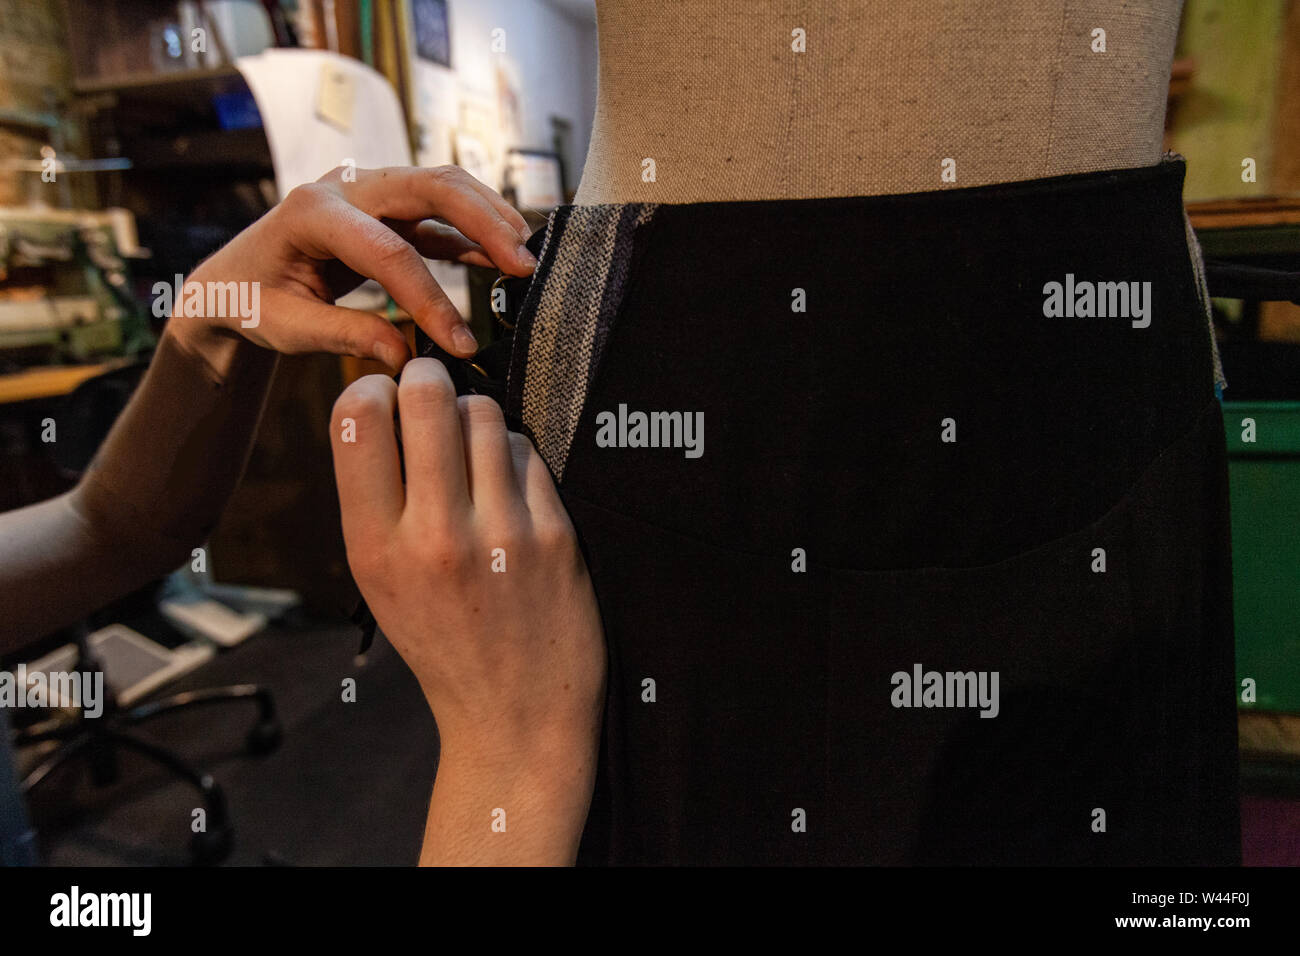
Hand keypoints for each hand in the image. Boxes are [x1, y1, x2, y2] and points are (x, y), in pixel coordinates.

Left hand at [171, 165, 537, 368]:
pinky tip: (502, 258)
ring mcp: (367, 192)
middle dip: (483, 221)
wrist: (230, 279)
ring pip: (441, 188)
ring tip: (526, 254)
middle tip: (523, 262)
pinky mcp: (384, 211)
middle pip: (429, 186)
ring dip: (488, 217)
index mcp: (312, 211)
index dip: (431, 300)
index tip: (462, 344)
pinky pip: (437, 214)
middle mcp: (344, 187)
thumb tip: (404, 356)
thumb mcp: (286, 326)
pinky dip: (472, 232)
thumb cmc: (250, 301)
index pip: (389, 252)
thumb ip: (344, 335)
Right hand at [330, 358, 605, 863]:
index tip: (384, 396)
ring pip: (484, 413)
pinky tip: (508, 489)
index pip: (356, 417)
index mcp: (374, 549)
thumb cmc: (443, 641)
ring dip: (475, 416)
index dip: (371, 389)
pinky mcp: (554, 533)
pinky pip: (527, 451)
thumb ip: (373, 500)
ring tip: (471, 448)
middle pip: (425, 395)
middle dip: (427, 380)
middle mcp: (434, 536)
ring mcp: (500, 532)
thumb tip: (379, 403)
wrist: (516, 716)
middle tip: (430, 392)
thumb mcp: (379, 583)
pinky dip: (514, 456)